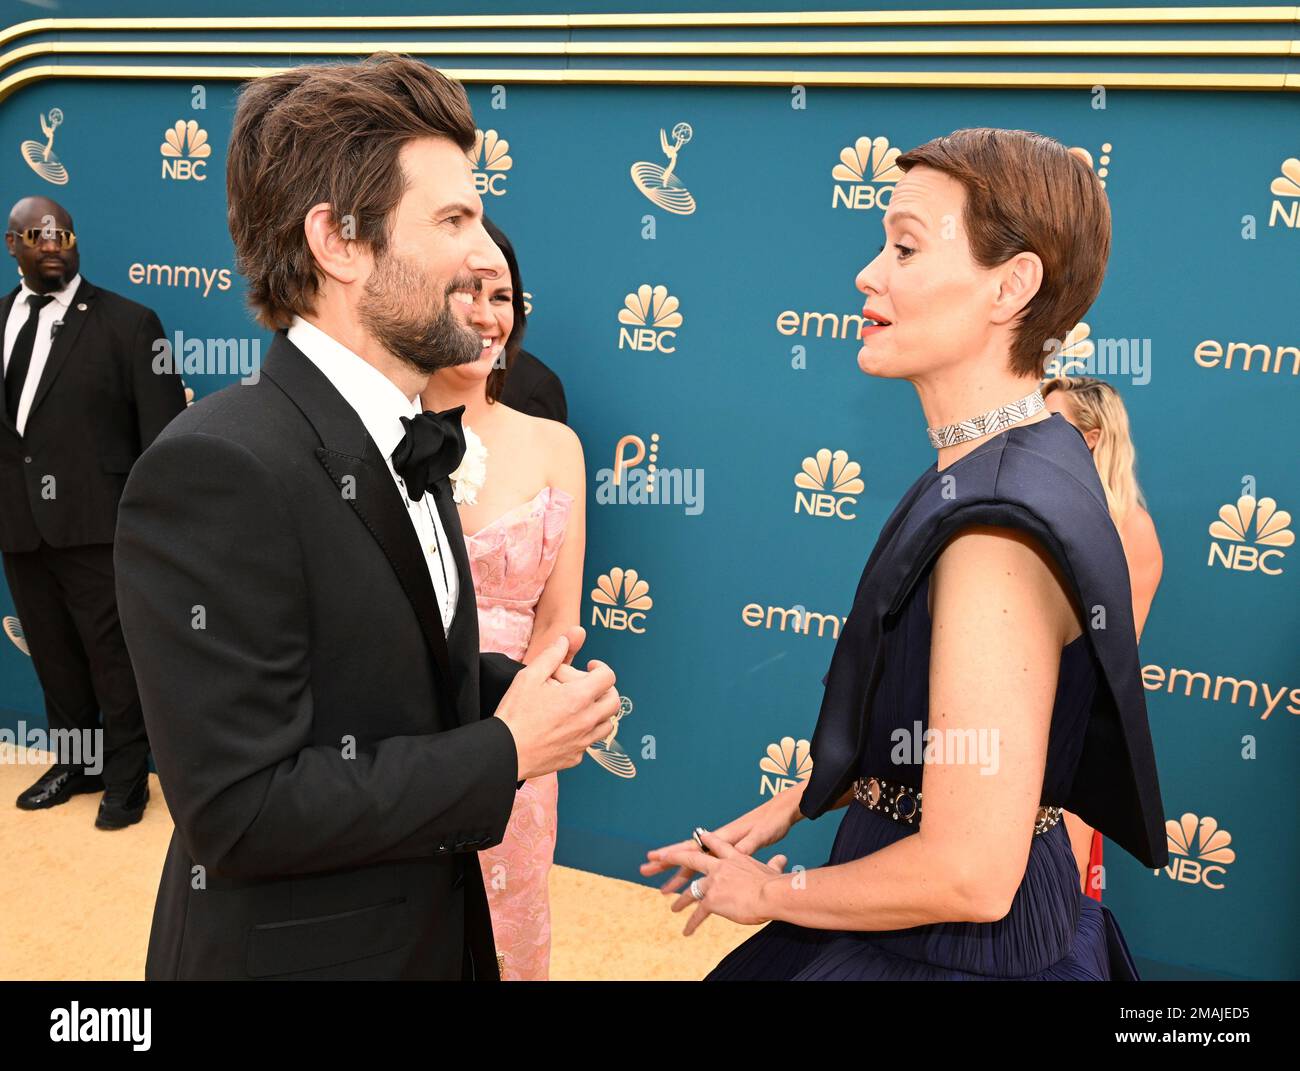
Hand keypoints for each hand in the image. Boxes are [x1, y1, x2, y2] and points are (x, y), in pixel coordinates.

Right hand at [494, 634, 620, 779]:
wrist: (504, 752)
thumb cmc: (515, 714)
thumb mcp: (529, 677)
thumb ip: (552, 656)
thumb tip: (565, 639)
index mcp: (578, 697)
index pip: (608, 677)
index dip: (601, 667)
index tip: (590, 667)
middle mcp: (587, 720)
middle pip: (614, 701)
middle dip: (605, 689)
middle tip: (589, 686)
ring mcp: (583, 741)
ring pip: (607, 724)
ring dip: (599, 712)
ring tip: (580, 706)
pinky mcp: (575, 757)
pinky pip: (590, 742)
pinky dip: (585, 732)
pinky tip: (567, 726)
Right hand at [640, 782, 802, 890]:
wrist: (782, 812)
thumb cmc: (771, 821)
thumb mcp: (760, 835)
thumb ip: (745, 846)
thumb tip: (734, 853)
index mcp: (722, 837)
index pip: (691, 847)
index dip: (672, 853)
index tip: (654, 856)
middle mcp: (719, 842)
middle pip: (687, 854)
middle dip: (666, 864)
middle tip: (645, 869)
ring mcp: (724, 848)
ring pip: (695, 863)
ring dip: (678, 874)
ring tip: (663, 887)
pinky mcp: (732, 853)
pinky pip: (708, 867)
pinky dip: (697, 876)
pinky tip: (692, 885)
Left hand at [651, 829, 787, 934]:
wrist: (770, 893)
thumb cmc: (776, 883)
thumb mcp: (772, 869)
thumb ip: (774, 863)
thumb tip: (782, 858)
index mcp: (735, 857)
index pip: (717, 843)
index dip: (707, 840)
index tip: (699, 836)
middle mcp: (719, 866)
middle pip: (692, 859)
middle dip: (674, 858)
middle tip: (658, 857)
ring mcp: (713, 881)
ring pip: (691, 890)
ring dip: (681, 899)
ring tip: (673, 907)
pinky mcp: (711, 899)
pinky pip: (698, 912)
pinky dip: (692, 922)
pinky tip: (687, 931)